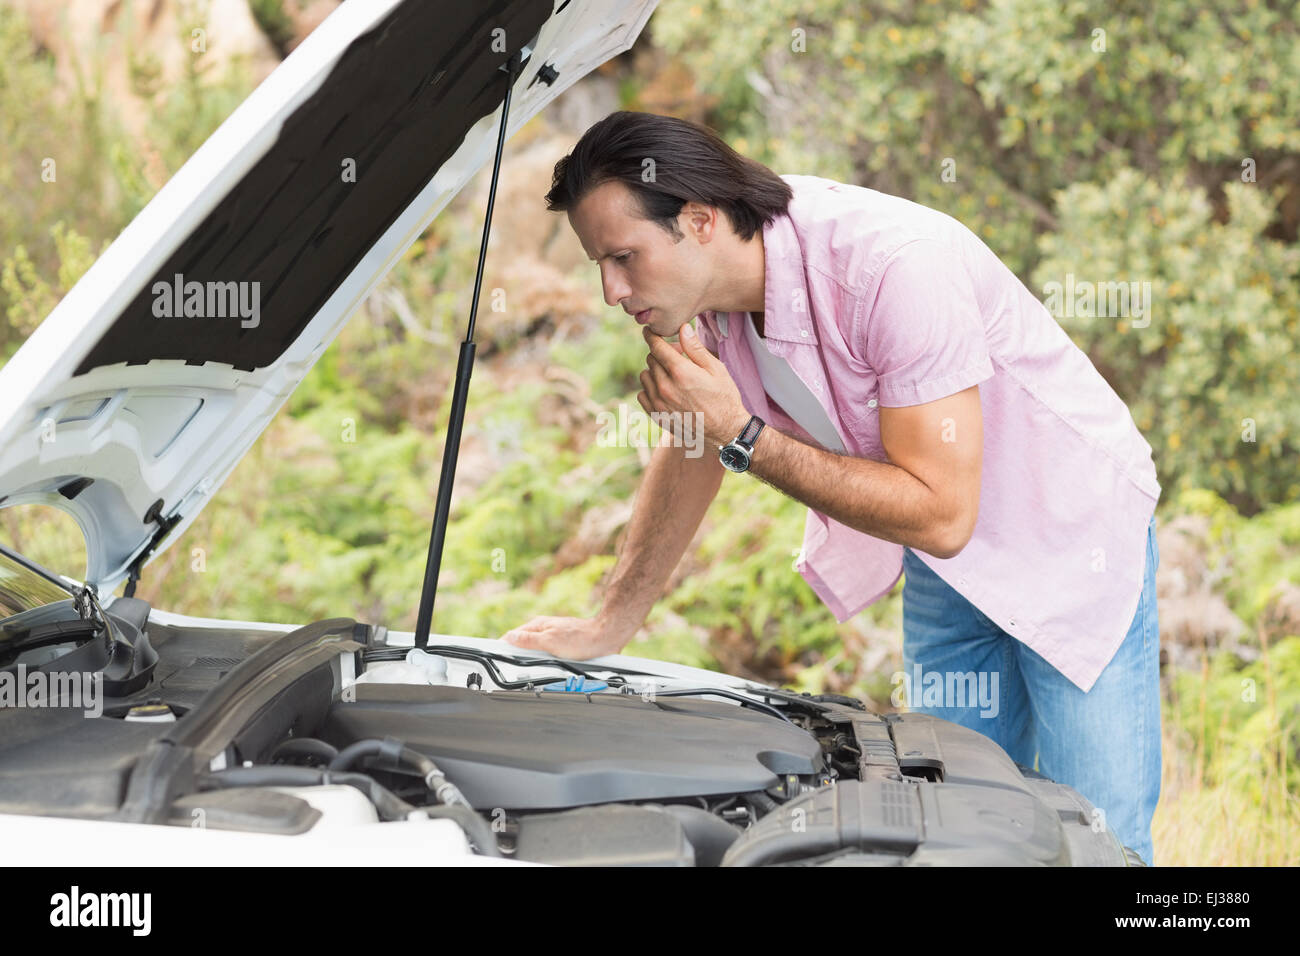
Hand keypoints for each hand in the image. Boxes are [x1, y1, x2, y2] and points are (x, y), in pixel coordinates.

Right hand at [500, 615, 628, 658]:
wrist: (605, 638)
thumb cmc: (581, 639)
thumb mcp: (550, 642)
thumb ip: (528, 640)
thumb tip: (509, 638)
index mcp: (537, 626)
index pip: (512, 635)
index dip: (502, 646)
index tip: (493, 655)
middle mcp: (544, 630)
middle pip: (523, 644)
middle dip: (517, 655)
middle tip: (512, 667)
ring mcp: (553, 637)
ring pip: (535, 651)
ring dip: (532, 660)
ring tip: (530, 669)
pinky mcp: (563, 645)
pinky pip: (548, 655)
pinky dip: (545, 662)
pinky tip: (548, 668)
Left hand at [639, 323, 749, 449]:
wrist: (725, 430)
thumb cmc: (724, 397)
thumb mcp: (716, 369)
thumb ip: (695, 348)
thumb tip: (682, 328)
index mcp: (681, 372)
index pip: (656, 346)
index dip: (651, 336)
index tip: (649, 332)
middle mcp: (666, 387)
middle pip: (651, 360)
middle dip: (661, 354)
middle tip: (676, 358)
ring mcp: (660, 404)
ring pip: (645, 376)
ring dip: (654, 372)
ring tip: (671, 376)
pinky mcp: (657, 416)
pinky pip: (642, 395)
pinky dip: (650, 389)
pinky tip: (665, 390)